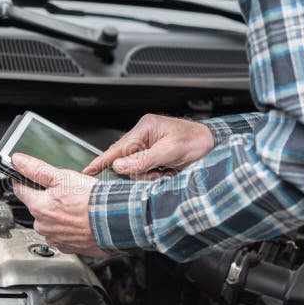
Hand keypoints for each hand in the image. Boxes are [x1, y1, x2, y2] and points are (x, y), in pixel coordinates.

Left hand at [11, 153, 108, 257]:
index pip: (19, 189)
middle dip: (47, 199)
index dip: (24, 180)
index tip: (28, 176)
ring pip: (50, 222)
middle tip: (66, 192)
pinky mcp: (68, 247)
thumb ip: (37, 169)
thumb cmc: (92, 200)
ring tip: (76, 208)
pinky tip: (80, 220)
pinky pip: (62, 235)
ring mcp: (55, 238)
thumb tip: (18, 161)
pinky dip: (69, 228)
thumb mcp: (63, 177)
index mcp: (38, 207)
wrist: (115, 221)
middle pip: (37, 207)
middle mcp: (43, 226)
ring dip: (58, 215)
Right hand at [83, 114, 213, 178]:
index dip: (102, 161)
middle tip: (158, 174)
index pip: (118, 148)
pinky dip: (155, 176)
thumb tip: (119, 166)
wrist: (214, 145)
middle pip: (126, 161)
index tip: (88, 171)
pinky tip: (167, 172)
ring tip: (167, 172)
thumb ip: (143, 160)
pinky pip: (145, 171)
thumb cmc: (197, 142)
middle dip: (139, 173)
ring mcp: (149, 146)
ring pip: (135, 169)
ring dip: (150, 175)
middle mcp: (144, 136)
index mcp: (145, 128)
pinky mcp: (154, 156)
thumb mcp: (170, 152)